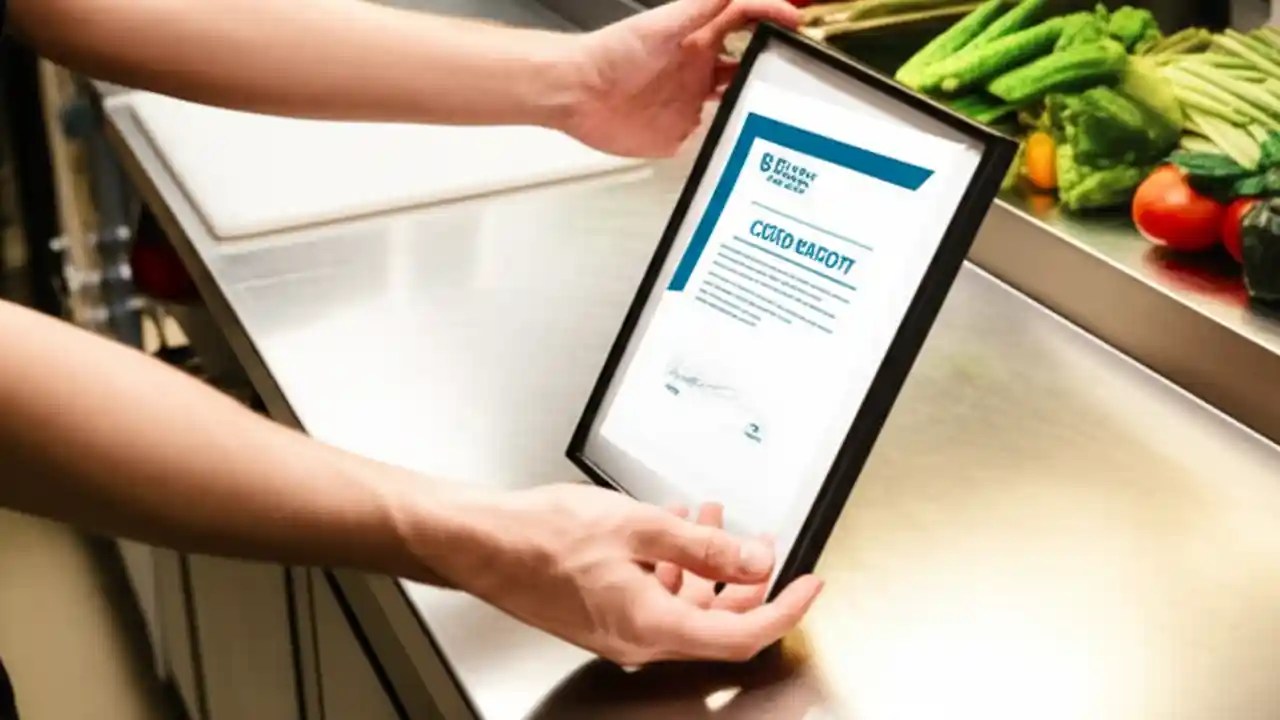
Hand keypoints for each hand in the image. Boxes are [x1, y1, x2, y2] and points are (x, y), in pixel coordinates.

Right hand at [437, 484, 821, 664]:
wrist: (480, 543)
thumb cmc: (540, 536)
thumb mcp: (639, 527)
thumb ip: (706, 548)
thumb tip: (755, 562)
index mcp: (652, 626)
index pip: (743, 634)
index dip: (786, 609)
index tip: (809, 585)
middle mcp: (637, 640)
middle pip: (717, 624)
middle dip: (746, 581)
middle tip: (762, 543)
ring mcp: (618, 631)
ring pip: (685, 608)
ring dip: (707, 565)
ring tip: (713, 517)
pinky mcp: (601, 615)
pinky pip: (654, 598)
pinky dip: (673, 567)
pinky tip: (673, 530)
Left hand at [563, 0, 799, 157]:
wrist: (577, 94)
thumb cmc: (613, 52)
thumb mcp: (666, 23)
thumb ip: (705, 5)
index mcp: (698, 41)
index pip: (744, 23)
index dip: (772, 16)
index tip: (799, 23)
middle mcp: (698, 72)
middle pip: (746, 67)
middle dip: (772, 68)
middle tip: (804, 74)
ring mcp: (689, 105)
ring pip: (734, 106)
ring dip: (755, 107)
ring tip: (787, 113)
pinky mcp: (677, 134)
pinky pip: (711, 140)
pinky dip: (729, 143)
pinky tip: (749, 147)